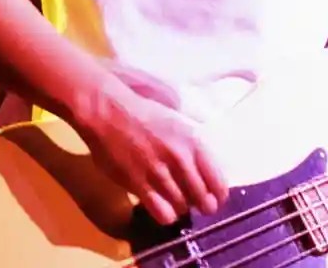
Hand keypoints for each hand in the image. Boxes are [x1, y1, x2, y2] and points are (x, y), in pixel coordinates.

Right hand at [74, 89, 228, 225]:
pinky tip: (161, 206)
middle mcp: (180, 159)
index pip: (218, 181)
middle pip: (202, 199)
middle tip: (197, 204)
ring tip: (176, 200)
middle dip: (202, 205)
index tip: (216, 199)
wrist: (109, 113)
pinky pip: (161, 213)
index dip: (219, 195)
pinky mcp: (139, 185)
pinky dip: (165, 215)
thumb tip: (206, 169)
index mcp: (193, 141)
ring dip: (181, 207)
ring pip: (182, 207)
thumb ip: (194, 147)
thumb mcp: (179, 124)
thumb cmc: (144, 114)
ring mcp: (159, 173)